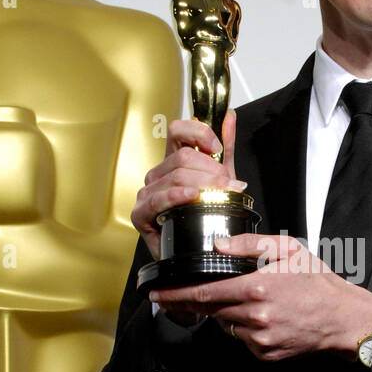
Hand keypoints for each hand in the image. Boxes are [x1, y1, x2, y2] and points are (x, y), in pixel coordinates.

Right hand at [132, 110, 246, 326]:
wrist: (202, 254)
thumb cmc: (209, 217)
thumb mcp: (223, 180)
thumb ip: (226, 149)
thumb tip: (230, 117)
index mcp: (175, 160)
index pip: (178, 130)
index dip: (199, 132)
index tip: (217, 147)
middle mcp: (158, 174)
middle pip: (182, 157)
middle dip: (211, 170)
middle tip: (229, 185)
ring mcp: (148, 193)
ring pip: (174, 175)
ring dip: (202, 183)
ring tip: (219, 195)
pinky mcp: (142, 214)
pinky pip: (157, 199)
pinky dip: (176, 196)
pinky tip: (190, 197)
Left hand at [148, 232, 371, 361]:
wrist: (342, 318)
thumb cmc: (316, 282)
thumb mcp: (286, 249)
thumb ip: (248, 244)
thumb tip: (217, 245)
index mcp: (256, 289)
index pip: (204, 293)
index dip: (176, 295)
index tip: (156, 294)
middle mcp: (254, 317)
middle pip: (210, 310)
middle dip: (193, 302)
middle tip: (176, 295)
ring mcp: (259, 339)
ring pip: (226, 325)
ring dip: (227, 313)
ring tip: (252, 299)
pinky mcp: (265, 354)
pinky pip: (242, 340)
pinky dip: (244, 328)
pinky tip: (263, 316)